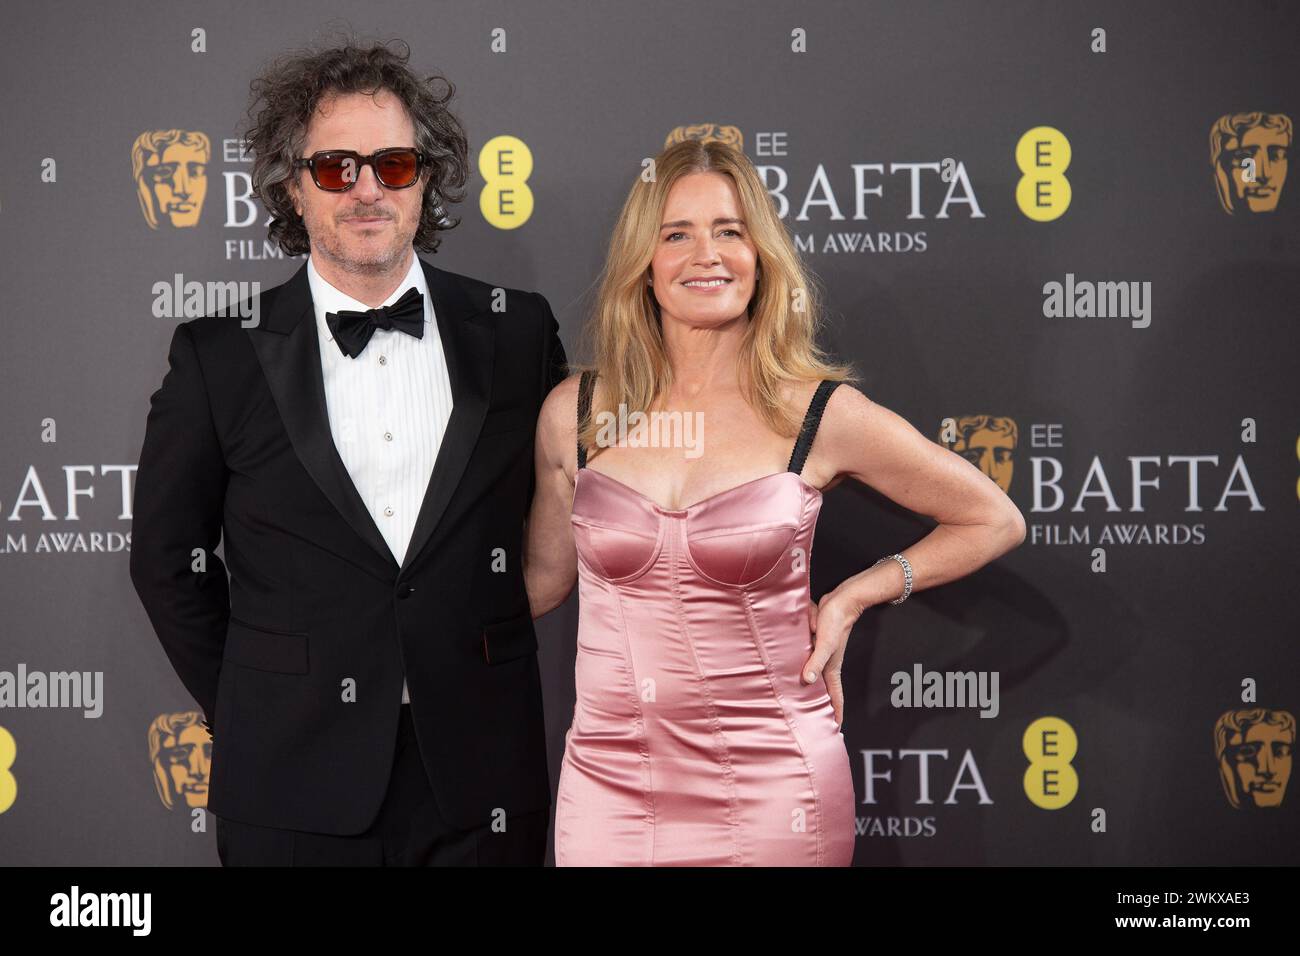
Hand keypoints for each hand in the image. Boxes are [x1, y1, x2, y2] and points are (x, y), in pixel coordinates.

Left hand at [801, 591, 859, 730]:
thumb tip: (807, 680)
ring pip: (813, 674)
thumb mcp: (824, 644)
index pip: (835, 695)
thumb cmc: (835, 622)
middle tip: (815, 720)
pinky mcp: (814, 643)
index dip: (836, 712)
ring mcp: (820, 654)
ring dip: (809, 686)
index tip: (836, 728)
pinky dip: (801, 666)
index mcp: (831, 668)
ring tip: (800, 700)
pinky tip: (791, 669)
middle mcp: (826, 663)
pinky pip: (806, 659)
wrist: (841, 601)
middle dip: (821, 705)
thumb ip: (815, 661)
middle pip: (824, 689)